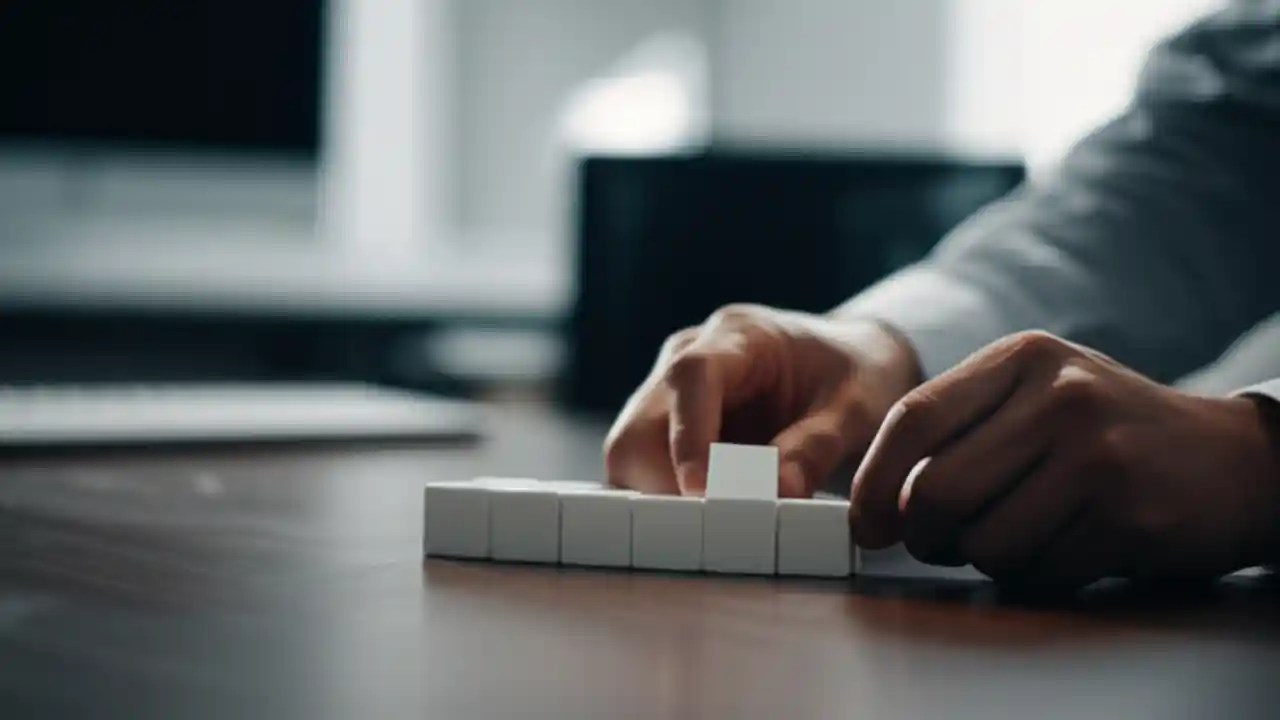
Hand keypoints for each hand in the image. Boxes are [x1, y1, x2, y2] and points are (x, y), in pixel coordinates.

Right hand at [604, 304, 920, 495]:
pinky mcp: (668, 428)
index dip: (688, 437)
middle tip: (717, 527)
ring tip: (719, 526)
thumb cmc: (857, 374)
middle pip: (639, 426)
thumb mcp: (857, 405)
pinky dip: (667, 500)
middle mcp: (688, 357)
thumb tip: (778, 492)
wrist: (853, 361)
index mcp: (737, 336)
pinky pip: (645, 471)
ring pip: (630, 453)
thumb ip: (818, 444)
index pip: (690, 377)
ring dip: (661, 497)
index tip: (703, 491)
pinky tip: (711, 519)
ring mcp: (671, 394)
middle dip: (665, 483)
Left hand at [851, 330, 1279, 587]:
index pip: (913, 417)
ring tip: (1017, 534)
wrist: (1232, 458)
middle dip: (923, 535)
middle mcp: (1059, 396)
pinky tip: (1066, 544)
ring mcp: (1097, 455)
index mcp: (1022, 359)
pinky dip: (1035, 572)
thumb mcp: (1038, 392)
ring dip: (984, 558)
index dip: (873, 480)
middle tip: (935, 543)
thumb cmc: (1109, 430)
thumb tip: (878, 500)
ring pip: (983, 541)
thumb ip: (961, 426)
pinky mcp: (1126, 515)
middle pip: (937, 491)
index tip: (864, 523)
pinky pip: (1037, 569)